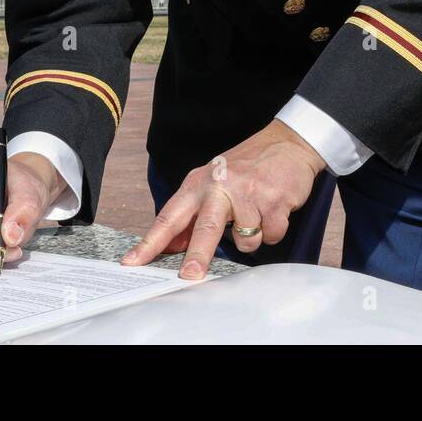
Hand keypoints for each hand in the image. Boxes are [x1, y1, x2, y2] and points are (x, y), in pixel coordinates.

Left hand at [120, 121, 327, 279]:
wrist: (288, 143)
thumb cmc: (248, 166)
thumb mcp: (212, 182)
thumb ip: (192, 214)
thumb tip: (172, 246)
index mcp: (198, 183)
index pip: (169, 217)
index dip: (150, 242)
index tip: (132, 262)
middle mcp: (220, 186)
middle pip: (205, 228)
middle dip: (196, 256)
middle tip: (188, 277)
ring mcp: (249, 193)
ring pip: (245, 240)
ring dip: (251, 238)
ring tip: (256, 216)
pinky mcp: (275, 201)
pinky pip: (270, 235)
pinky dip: (272, 231)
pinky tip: (273, 210)